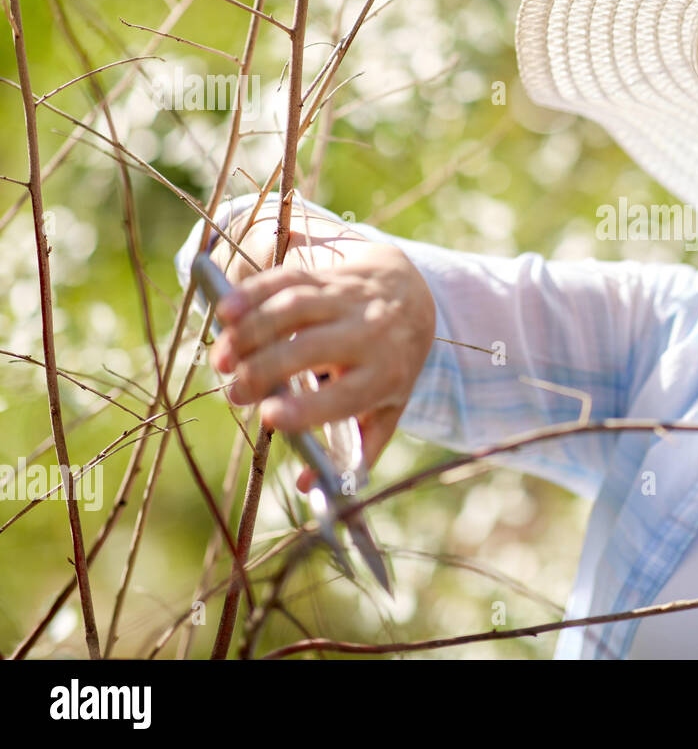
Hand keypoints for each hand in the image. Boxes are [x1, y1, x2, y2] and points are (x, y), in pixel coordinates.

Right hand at [209, 238, 436, 491]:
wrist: (413, 297)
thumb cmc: (391, 365)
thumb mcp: (388, 407)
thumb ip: (355, 449)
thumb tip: (307, 486)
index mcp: (387, 373)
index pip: (347, 394)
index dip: (308, 408)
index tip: (268, 417)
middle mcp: (370, 332)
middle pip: (312, 348)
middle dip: (265, 370)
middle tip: (234, 395)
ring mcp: (348, 298)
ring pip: (295, 307)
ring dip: (251, 332)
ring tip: (220, 360)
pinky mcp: (326, 274)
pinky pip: (287, 278)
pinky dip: (253, 292)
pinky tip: (225, 311)